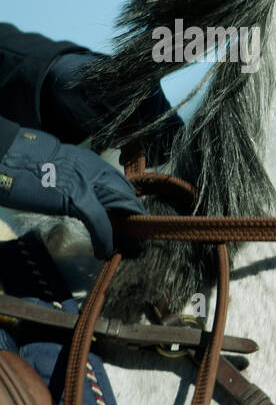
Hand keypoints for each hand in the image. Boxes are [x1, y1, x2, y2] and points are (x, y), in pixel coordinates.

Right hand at [0, 127, 144, 257]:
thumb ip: (70, 175)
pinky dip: (105, 238)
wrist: (2, 154)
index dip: (124, 198)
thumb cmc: (18, 160)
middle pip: (124, 192)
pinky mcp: (77, 198)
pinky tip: (103, 251)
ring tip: (123, 242)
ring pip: (120, 205)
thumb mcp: (54, 165)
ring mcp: (87, 183)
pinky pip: (100, 222)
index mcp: (87, 160)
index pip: (117, 180)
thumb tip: (72, 190)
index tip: (124, 212)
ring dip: (124, 226)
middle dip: (131, 212)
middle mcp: (92, 168)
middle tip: (132, 231)